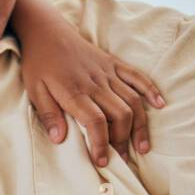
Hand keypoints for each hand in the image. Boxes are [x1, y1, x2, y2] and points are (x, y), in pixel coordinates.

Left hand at [22, 29, 165, 166]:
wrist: (48, 32)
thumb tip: (59, 140)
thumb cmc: (39, 64)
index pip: (95, 122)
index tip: (102, 162)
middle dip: (123, 141)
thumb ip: (48, 114)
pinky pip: (137, 77)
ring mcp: (107, 72)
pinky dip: (151, 91)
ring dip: (140, 126)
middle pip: (119, 115)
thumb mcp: (34, 90)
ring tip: (142, 147)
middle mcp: (96, 83)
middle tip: (122, 160)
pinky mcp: (114, 63)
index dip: (101, 144)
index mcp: (74, 91)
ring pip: (132, 101)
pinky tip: (160, 105)